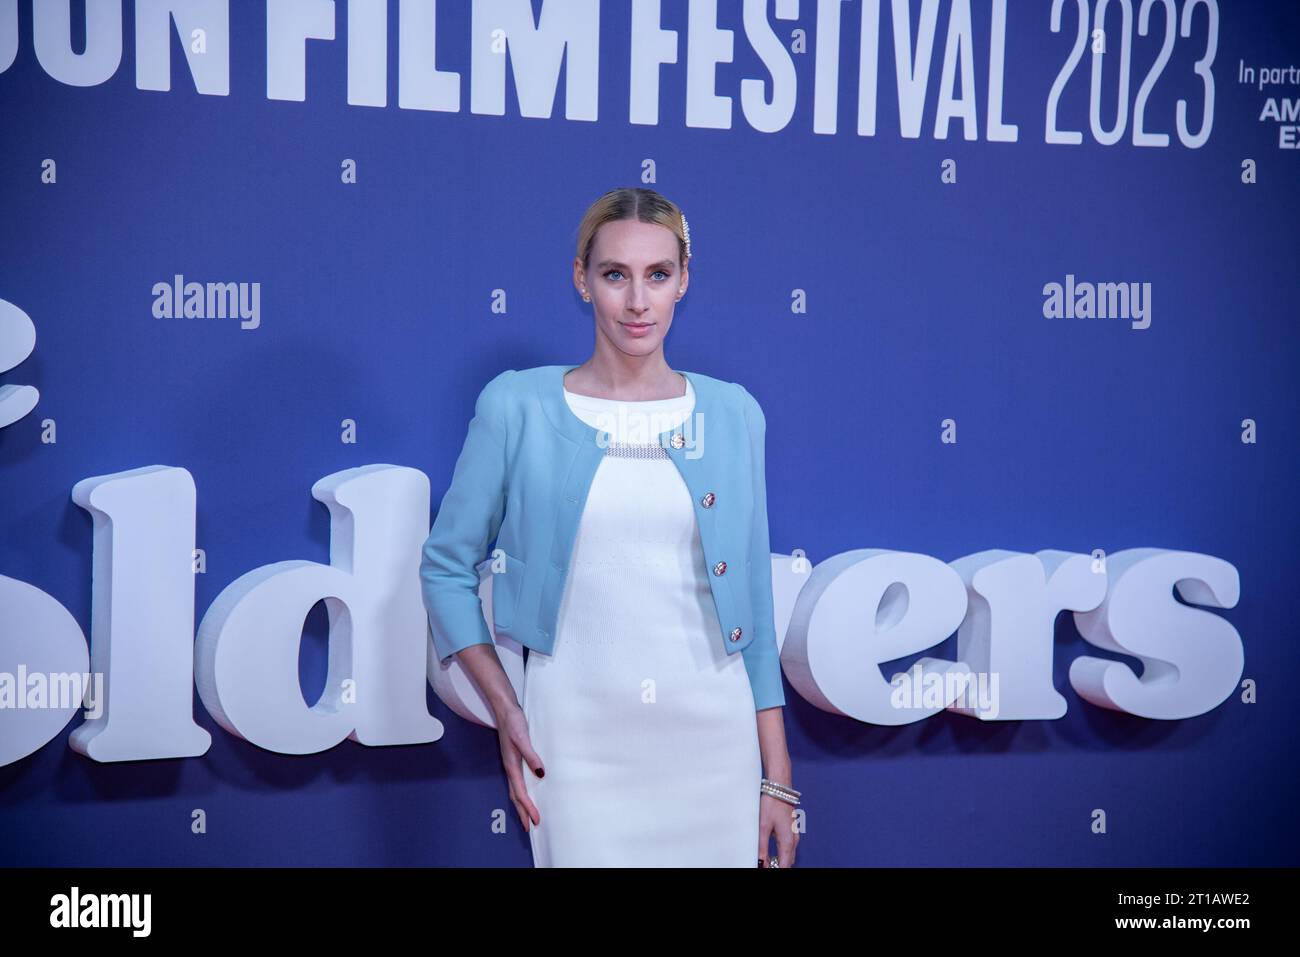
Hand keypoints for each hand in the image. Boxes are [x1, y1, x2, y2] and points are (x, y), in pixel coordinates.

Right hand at [496, 705, 543, 831]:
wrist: (505, 709)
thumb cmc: (513, 722)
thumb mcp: (523, 738)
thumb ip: (531, 756)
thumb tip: (541, 774)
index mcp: (511, 766)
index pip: (520, 793)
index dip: (528, 808)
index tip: (535, 820)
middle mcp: (510, 768)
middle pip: (515, 796)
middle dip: (522, 812)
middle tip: (530, 827)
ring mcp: (511, 764)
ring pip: (515, 790)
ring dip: (521, 804)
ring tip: (527, 816)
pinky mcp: (514, 758)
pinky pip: (516, 781)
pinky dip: (520, 792)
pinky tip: (526, 792)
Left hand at [758, 793, 798, 866]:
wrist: (779, 788)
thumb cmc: (771, 804)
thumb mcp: (763, 827)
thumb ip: (762, 847)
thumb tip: (761, 862)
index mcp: (787, 841)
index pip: (784, 866)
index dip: (775, 869)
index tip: (765, 868)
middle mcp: (793, 840)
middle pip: (788, 862)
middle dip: (777, 866)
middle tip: (764, 865)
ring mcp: (794, 835)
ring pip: (789, 855)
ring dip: (780, 861)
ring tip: (766, 862)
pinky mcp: (791, 830)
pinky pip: (789, 847)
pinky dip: (782, 853)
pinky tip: (772, 852)